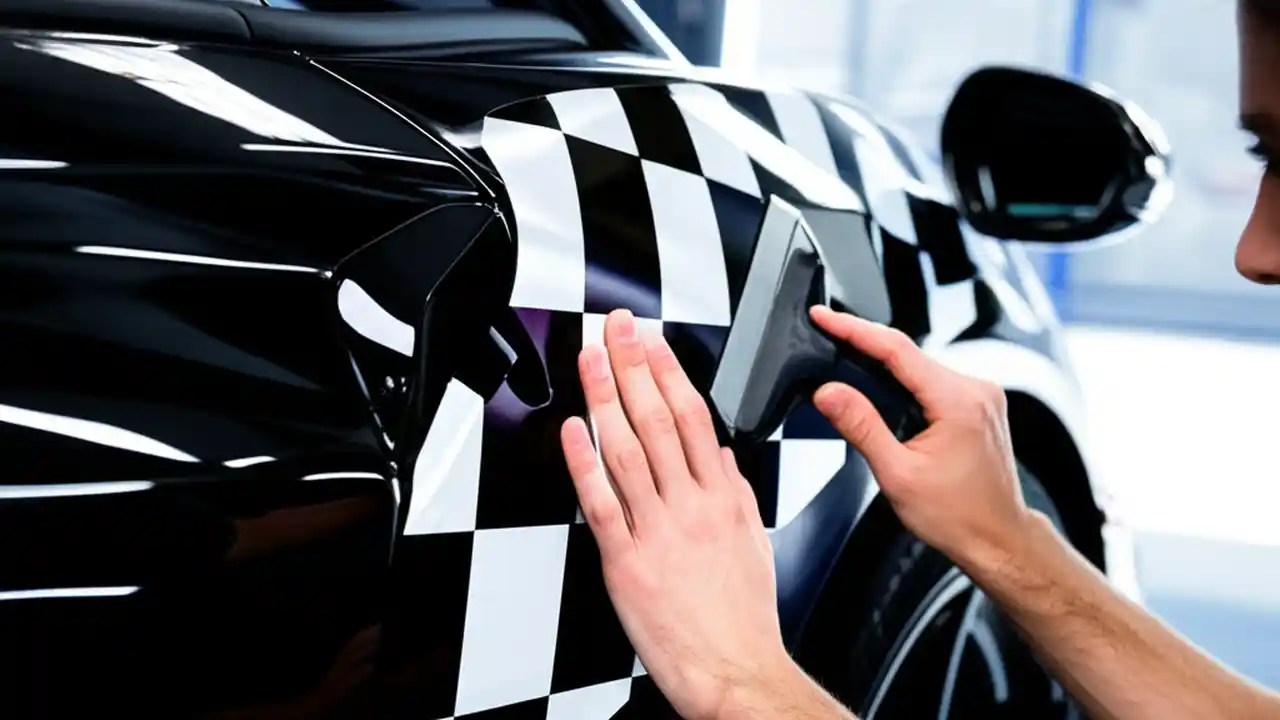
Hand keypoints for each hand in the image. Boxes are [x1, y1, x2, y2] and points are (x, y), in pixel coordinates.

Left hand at [560, 310, 792, 719]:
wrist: (735, 670)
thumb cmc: (742, 615)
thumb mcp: (753, 542)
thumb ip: (735, 492)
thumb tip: (723, 457)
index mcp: (723, 496)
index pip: (693, 416)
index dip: (667, 371)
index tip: (650, 339)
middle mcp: (691, 505)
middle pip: (658, 419)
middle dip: (634, 365)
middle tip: (615, 327)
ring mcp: (658, 531)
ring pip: (627, 450)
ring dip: (606, 398)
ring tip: (591, 359)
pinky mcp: (627, 561)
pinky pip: (603, 503)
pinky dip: (585, 463)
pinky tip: (573, 432)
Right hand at [808, 306, 1034, 569]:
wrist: (997, 540)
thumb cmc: (959, 516)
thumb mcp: (897, 474)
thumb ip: (861, 427)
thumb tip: (830, 393)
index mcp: (958, 401)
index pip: (896, 349)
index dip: (854, 329)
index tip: (825, 317)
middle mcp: (976, 390)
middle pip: (909, 351)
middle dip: (864, 340)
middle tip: (826, 330)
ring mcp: (981, 396)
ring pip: (921, 364)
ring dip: (884, 360)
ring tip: (845, 351)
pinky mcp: (978, 404)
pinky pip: (934, 378)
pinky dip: (905, 377)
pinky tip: (883, 381)